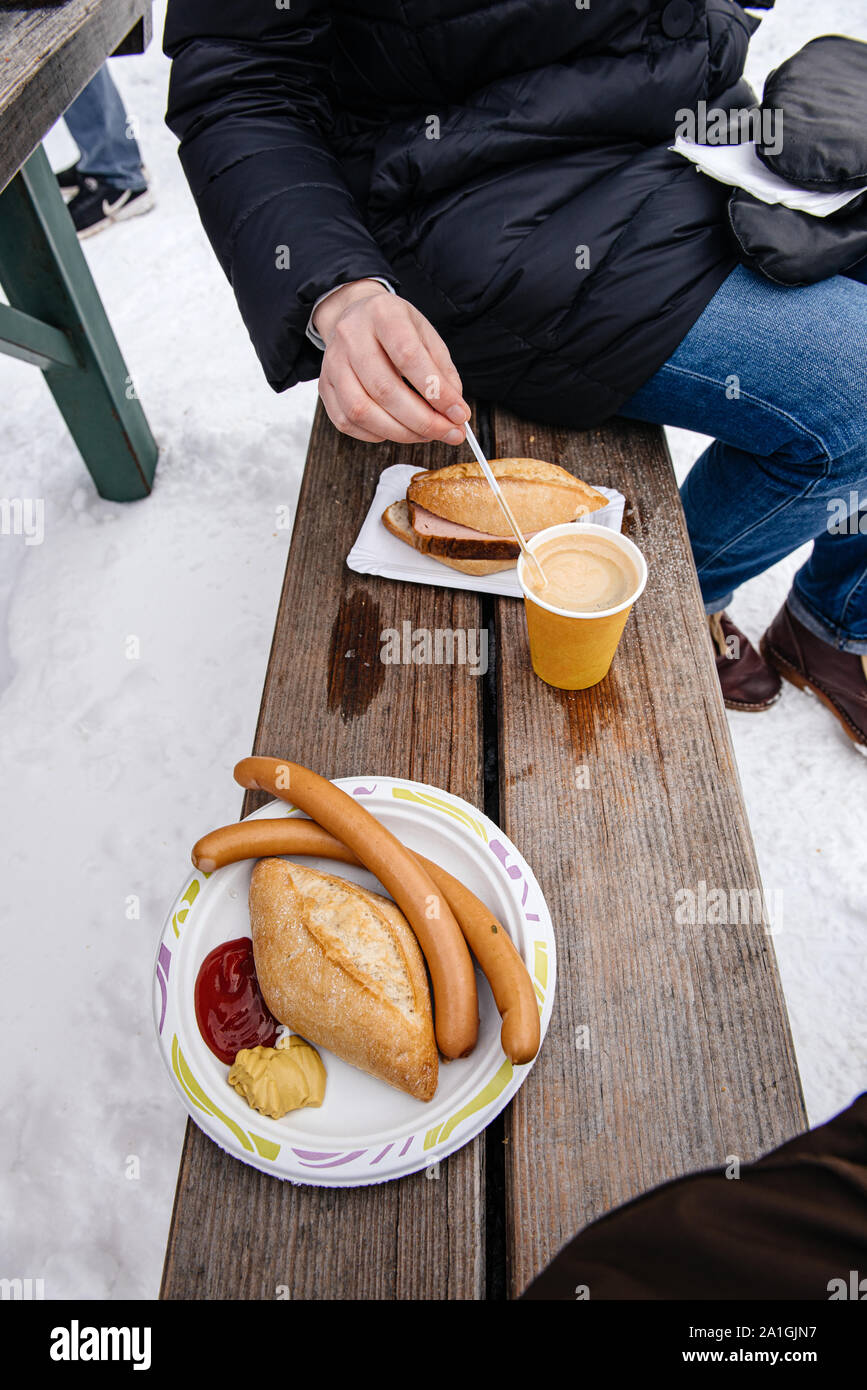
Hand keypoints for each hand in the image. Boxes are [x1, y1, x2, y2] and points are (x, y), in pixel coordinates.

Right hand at [314, 279, 470, 444]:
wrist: (354, 317)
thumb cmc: (394, 328)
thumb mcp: (425, 335)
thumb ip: (443, 371)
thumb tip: (455, 410)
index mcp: (382, 314)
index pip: (408, 357)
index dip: (436, 392)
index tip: (459, 414)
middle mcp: (351, 336)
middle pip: (384, 389)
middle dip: (422, 421)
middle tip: (448, 433)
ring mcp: (332, 363)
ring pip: (362, 411)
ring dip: (400, 432)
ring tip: (425, 435)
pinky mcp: (325, 387)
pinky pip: (347, 422)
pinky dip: (376, 434)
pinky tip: (397, 430)